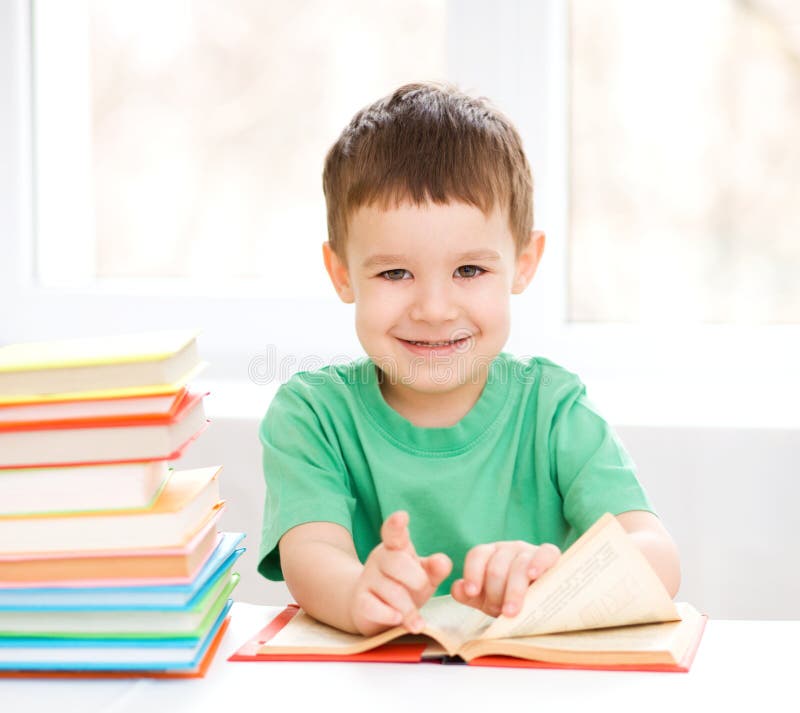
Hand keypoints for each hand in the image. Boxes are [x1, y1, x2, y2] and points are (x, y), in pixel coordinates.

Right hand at [348, 511, 451, 636]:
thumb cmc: (405, 585)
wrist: (372, 608)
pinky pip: (373, 607)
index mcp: (396, 547)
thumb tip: (443, 562)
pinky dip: (388, 615)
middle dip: (415, 578)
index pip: (393, 532)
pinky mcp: (360, 601)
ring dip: (408, 609)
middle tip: (423, 588)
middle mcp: (380, 559)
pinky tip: (397, 620)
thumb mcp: (425, 575)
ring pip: (390, 590)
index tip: (402, 517)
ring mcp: (368, 579)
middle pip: (396, 561)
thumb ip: (436, 568)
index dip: (396, 525)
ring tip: (417, 622)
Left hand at [451, 540, 560, 617]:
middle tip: (499, 613)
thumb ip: (470, 595)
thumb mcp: (487, 599)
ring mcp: (528, 550)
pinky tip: (534, 575)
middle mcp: (507, 548)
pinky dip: (539, 562)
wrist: (541, 600)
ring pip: (519, 566)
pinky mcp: (550, 555)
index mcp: (489, 554)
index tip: (472, 593)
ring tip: (511, 612)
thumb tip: (458, 588)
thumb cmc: (509, 598)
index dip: (473, 573)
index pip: (477, 556)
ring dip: (513, 591)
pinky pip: (545, 553)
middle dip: (495, 593)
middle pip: (496, 567)